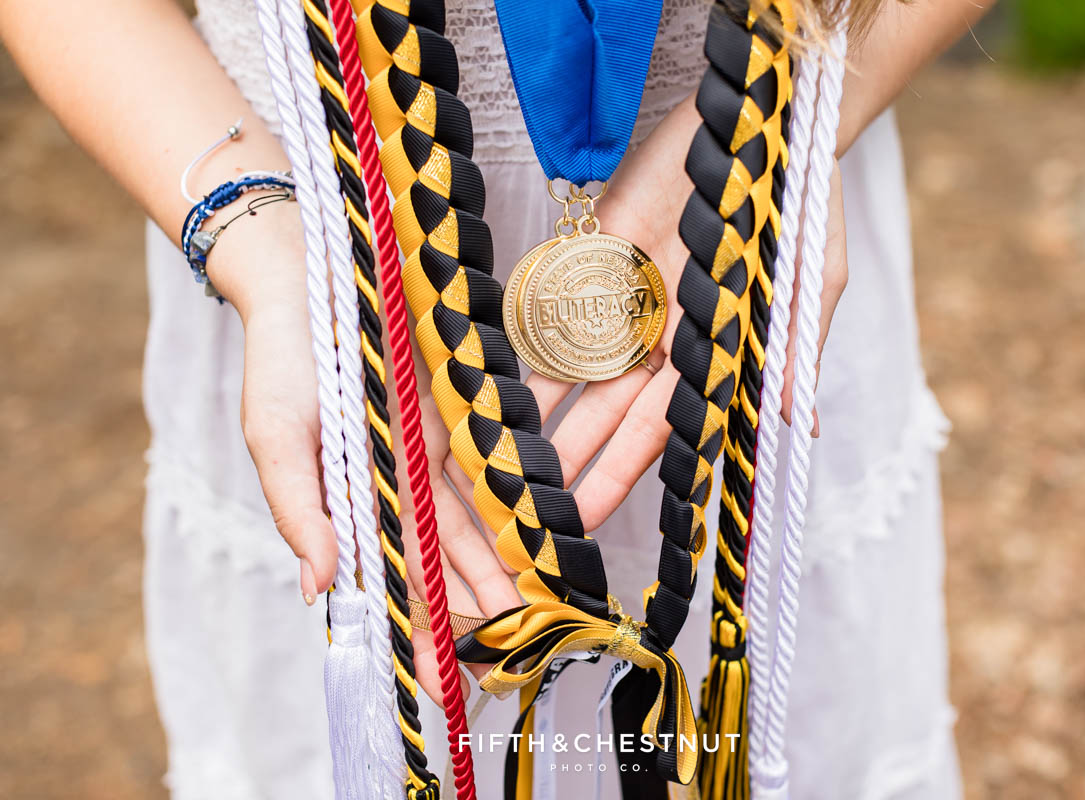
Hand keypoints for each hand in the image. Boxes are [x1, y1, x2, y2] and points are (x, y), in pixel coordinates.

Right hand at [207, 199, 519, 706]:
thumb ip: (299, 511)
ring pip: (481, 517)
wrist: (317, 270)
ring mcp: (436, 448)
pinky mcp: (465, 407)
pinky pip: (501, 455)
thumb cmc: (282, 359)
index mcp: (357, 500)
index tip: (440, 683)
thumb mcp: (277, 438)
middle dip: (476, 608)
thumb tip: (317, 590)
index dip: (416, 629)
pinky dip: (523, 492)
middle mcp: (402, 482)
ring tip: (538, 610)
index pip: (392, 576)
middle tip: (511, 657)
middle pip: (446, 556)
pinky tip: (550, 526)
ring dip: (507, 563)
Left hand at [527, 99, 848, 531]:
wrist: (756, 120)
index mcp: (709, 356)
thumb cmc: (796, 205)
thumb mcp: (808, 284)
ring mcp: (624, 300)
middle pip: (603, 415)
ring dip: (534, 418)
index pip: (655, 432)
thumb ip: (792, 356)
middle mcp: (660, 339)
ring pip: (572, 372)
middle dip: (564, 463)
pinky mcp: (595, 257)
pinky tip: (488, 384)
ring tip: (491, 462)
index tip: (580, 523)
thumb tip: (798, 429)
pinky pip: (553, 309)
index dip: (616, 476)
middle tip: (519, 512)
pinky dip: (525, 346)